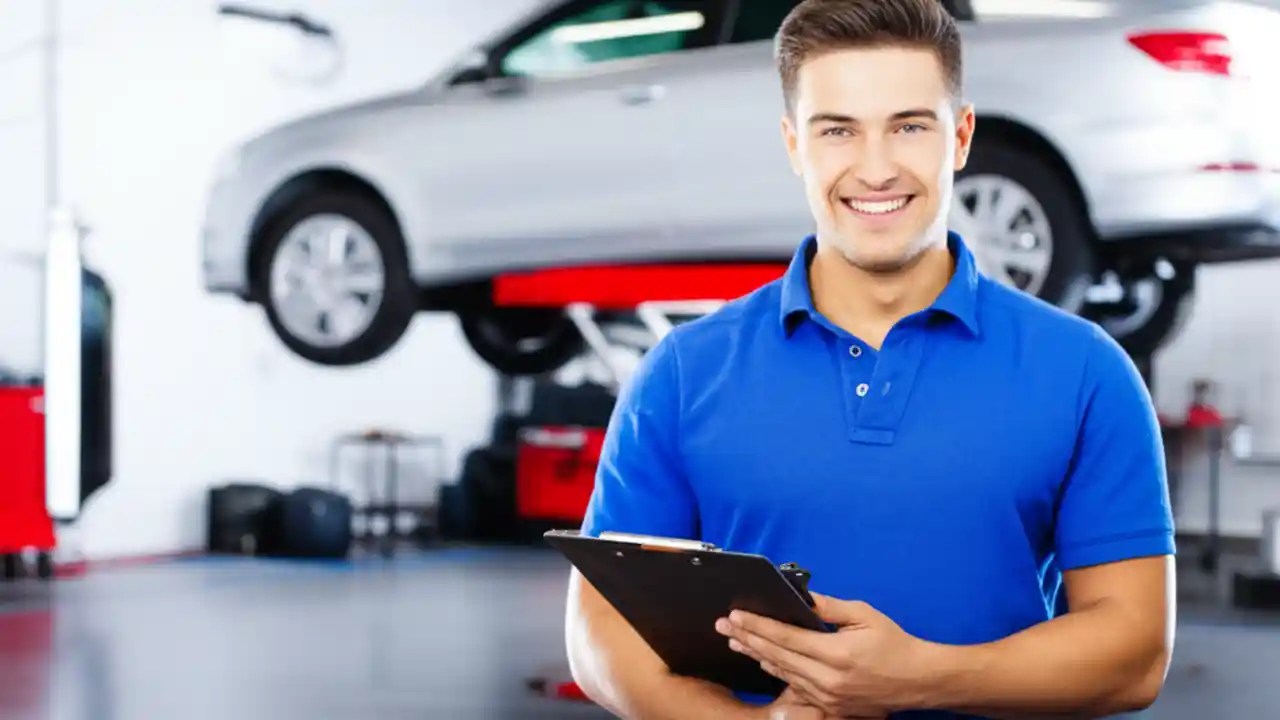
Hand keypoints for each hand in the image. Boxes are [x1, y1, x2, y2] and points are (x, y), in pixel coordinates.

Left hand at [717, 593, 926, 717]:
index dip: (757, 625)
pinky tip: (763, 661)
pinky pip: (795, 688)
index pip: (785, 637)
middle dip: (747, 639)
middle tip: (724, 627)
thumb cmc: (895, 644)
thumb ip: (830, 607)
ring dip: (756, 656)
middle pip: (776, 656)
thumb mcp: (864, 616)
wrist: (918, 681)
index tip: (735, 616)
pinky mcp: (830, 707)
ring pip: (782, 674)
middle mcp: (828, 679)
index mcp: (836, 654)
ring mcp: (827, 697)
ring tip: (736, 642)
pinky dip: (776, 672)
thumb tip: (802, 597)